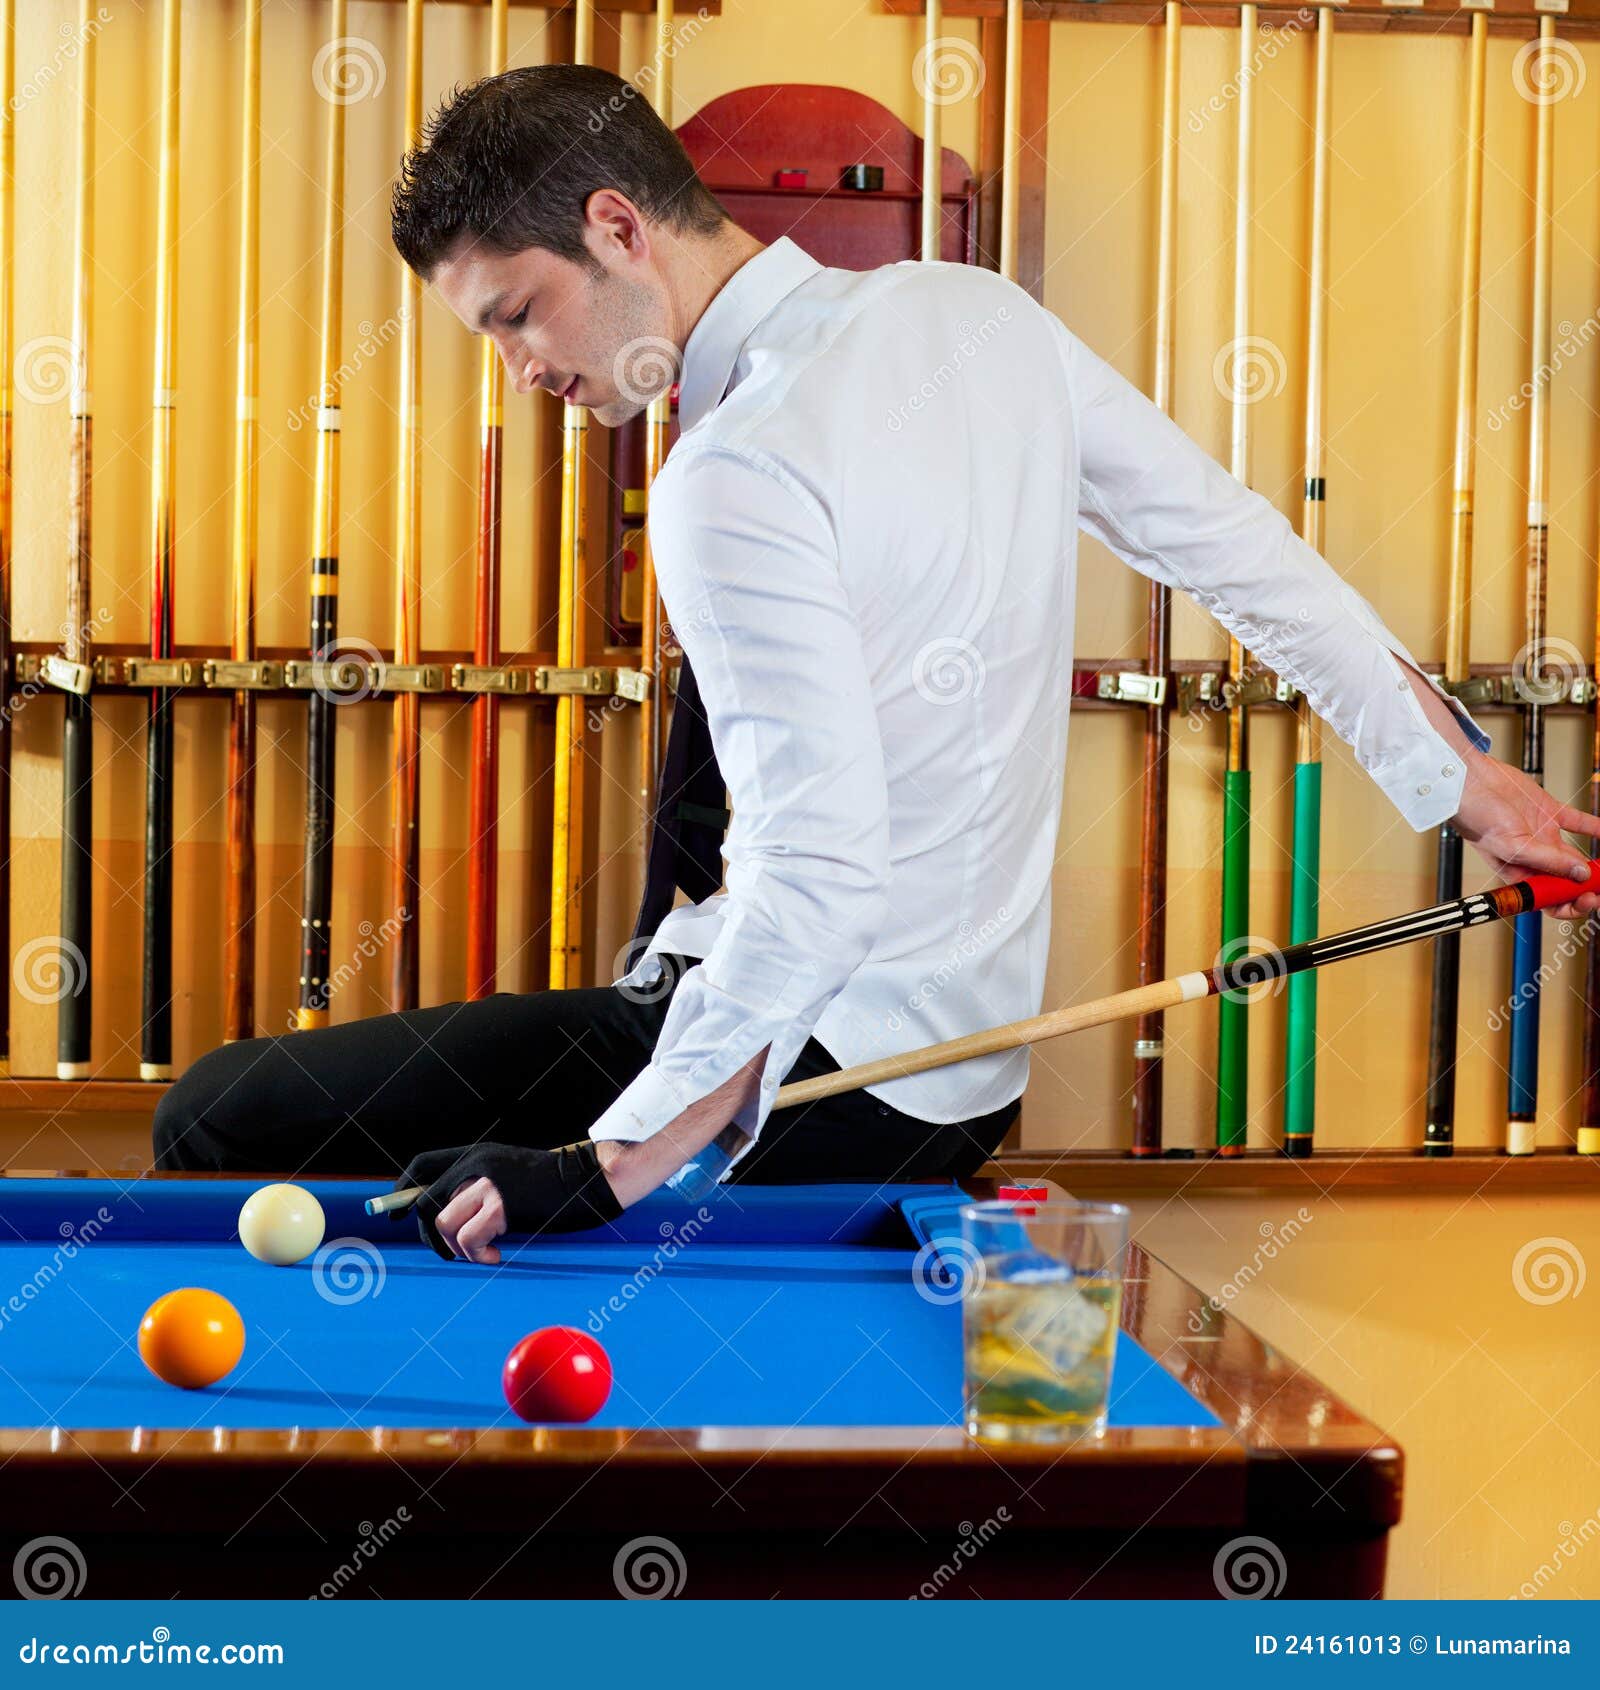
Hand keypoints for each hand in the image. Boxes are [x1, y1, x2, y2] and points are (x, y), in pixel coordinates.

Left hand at [394, 1141, 621, 1262]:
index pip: (423, 1165)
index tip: (395, 1214)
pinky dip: (476, 1255)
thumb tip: (444, 1216)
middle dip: (429, 1235)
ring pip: (443, 1223)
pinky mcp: (502, 1205)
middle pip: (426, 1202)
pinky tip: (495, 1255)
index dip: (403, 1192)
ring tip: (480, 1254)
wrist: (588, 1180)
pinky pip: (468, 1239)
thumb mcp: (509, 1174)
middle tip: (450, 1252)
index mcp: (477, 1153)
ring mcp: (488, 1183)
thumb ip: (479, 1184)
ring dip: (455, 1248)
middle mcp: (476, 1164)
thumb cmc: (553, 1185)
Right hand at [1453, 747, 1599, 919]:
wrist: (1471, 782)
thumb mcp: (1511, 846)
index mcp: (1519, 875)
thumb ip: (1547, 861)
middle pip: (1568, 881)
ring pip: (1577, 856)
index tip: (1588, 898)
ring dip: (1597, 862)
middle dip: (1589, 886)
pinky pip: (1580, 824)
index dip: (1571, 904)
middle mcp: (1534, 859)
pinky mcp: (1550, 814)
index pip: (1550, 900)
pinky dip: (1597, 828)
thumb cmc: (1475, 817)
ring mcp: (1544, 837)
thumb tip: (1580, 873)